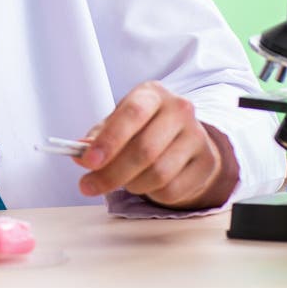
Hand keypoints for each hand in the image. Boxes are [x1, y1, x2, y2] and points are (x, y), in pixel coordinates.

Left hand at [73, 81, 239, 209]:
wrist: (186, 136)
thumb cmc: (145, 126)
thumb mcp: (119, 121)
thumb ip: (98, 135)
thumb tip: (80, 152)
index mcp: (153, 93)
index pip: (132, 114)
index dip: (108, 140)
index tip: (88, 161)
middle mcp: (179, 110)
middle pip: (144, 150)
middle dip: (111, 173)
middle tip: (88, 186)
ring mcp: (197, 136)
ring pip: (158, 173)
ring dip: (131, 185)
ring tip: (121, 181)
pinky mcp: (206, 163)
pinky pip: (172, 190)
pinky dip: (151, 194)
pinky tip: (145, 184)